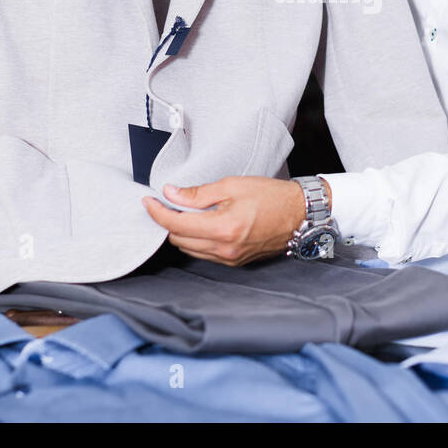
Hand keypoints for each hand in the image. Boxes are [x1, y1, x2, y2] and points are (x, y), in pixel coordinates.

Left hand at [141, 176, 322, 264]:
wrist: (299, 214)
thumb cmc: (271, 196)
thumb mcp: (232, 185)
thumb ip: (198, 193)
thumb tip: (171, 194)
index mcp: (223, 228)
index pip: (176, 225)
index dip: (157, 213)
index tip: (148, 202)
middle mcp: (224, 249)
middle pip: (178, 240)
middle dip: (168, 221)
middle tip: (165, 202)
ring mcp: (230, 258)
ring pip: (189, 249)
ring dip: (180, 232)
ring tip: (182, 212)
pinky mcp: (235, 262)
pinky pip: (204, 253)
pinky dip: (196, 239)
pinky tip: (199, 224)